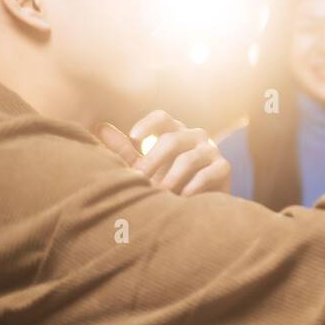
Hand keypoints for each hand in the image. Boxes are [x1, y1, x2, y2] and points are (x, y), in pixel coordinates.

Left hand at [95, 110, 230, 196]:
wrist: (200, 207)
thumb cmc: (169, 182)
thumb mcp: (145, 167)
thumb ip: (125, 150)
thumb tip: (100, 127)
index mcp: (175, 132)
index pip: (163, 118)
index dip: (148, 124)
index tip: (134, 138)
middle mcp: (195, 136)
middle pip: (173, 139)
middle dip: (152, 161)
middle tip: (139, 180)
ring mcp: (212, 150)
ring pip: (188, 159)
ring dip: (170, 179)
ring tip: (160, 195)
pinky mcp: (224, 168)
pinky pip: (207, 173)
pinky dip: (191, 187)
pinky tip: (181, 199)